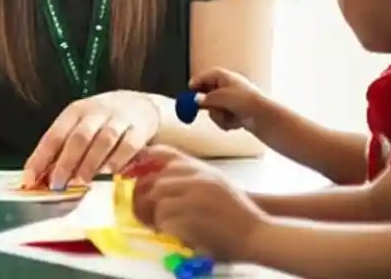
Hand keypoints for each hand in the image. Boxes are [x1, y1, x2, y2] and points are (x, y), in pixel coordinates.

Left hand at [22, 90, 159, 189]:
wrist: (142, 106)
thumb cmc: (102, 122)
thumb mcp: (80, 126)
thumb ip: (62, 148)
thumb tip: (39, 178)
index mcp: (75, 111)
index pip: (54, 135)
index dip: (41, 158)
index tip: (29, 180)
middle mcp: (96, 112)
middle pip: (79, 137)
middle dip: (66, 162)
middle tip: (57, 185)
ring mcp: (119, 119)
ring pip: (103, 140)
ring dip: (90, 164)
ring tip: (80, 183)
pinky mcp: (139, 129)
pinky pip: (128, 146)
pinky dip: (117, 161)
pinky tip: (109, 175)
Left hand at [129, 145, 263, 260]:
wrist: (258, 234)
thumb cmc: (238, 213)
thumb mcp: (217, 184)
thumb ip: (192, 177)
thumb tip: (159, 179)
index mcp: (203, 170)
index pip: (165, 155)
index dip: (145, 162)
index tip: (133, 173)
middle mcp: (198, 180)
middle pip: (158, 182)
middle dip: (147, 198)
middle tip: (145, 211)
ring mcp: (194, 199)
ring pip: (159, 203)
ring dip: (157, 218)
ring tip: (165, 226)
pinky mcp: (191, 219)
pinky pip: (166, 222)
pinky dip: (166, 231)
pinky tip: (177, 235)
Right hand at [191, 67, 268, 132]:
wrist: (263, 116)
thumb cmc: (245, 101)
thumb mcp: (221, 97)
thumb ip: (206, 98)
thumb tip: (197, 101)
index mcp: (226, 77)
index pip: (208, 76)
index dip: (197, 82)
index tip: (189, 89)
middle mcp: (229, 88)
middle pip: (209, 93)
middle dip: (206, 103)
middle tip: (198, 108)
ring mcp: (233, 101)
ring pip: (214, 109)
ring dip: (218, 115)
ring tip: (227, 117)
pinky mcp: (236, 113)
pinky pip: (223, 118)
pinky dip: (226, 122)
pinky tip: (236, 123)